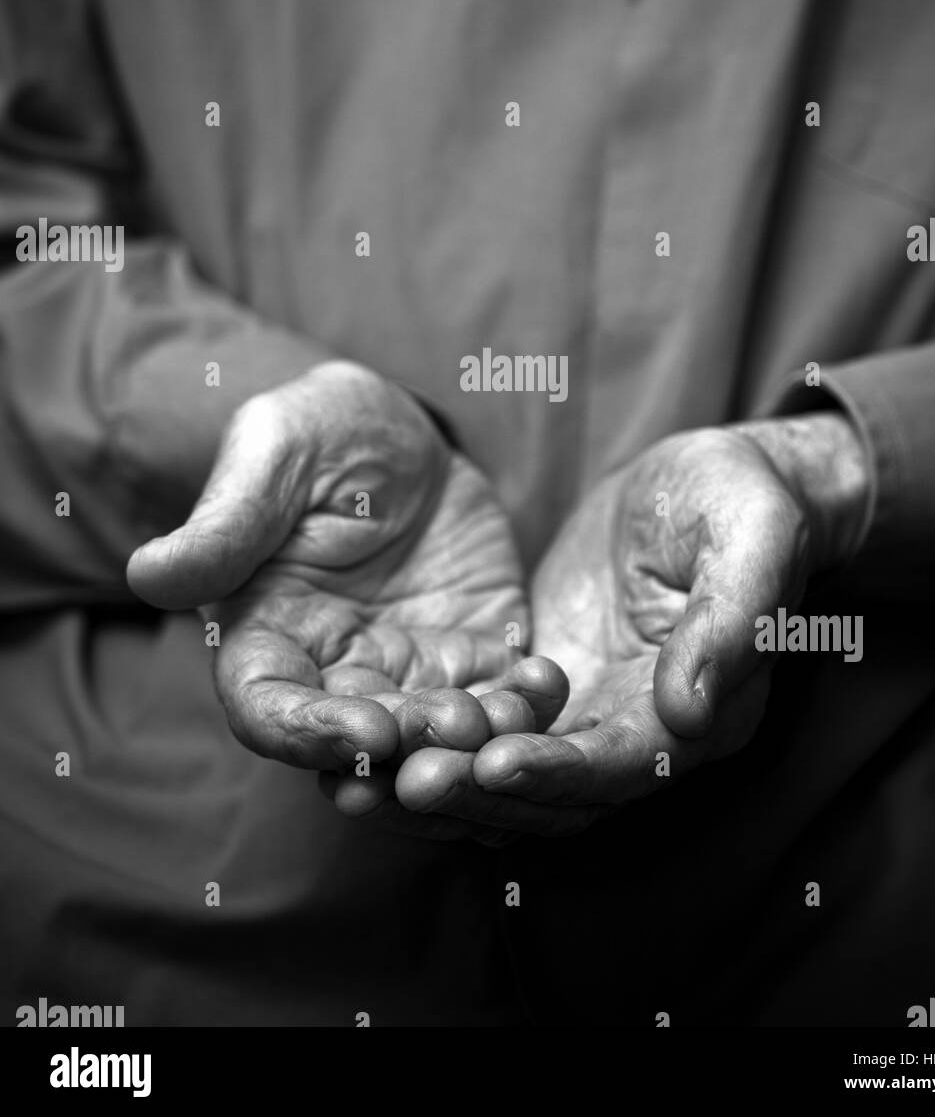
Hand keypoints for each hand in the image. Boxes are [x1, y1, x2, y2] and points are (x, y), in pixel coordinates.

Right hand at [126, 360, 537, 771]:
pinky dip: (521, 701)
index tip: (367, 730)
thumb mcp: (274, 455)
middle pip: (361, 739)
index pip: (271, 710)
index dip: (312, 734)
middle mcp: (336, 670)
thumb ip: (226, 524)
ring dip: (469, 740)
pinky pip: (498, 692)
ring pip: (432, 733)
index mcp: (268, 635)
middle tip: (453, 731)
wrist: (405, 428)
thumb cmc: (319, 431)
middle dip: (408, 747)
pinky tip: (544, 683)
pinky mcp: (474, 652)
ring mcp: (409, 669)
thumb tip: (149, 575)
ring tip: (507, 718)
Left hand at [344, 413, 867, 836]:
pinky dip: (438, 745)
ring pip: (513, 776)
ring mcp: (591, 713)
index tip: (493, 762)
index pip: (625, 764)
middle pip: (558, 793)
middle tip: (405, 782)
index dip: (560, 770)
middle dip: (483, 793)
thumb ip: (729, 621)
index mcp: (705, 713)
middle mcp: (645, 734)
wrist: (708, 481)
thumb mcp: (749, 537)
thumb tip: (688, 711)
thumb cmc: (742, 497)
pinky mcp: (548, 687)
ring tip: (368, 781)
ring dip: (448, 784)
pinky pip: (488, 731)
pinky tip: (372, 738)